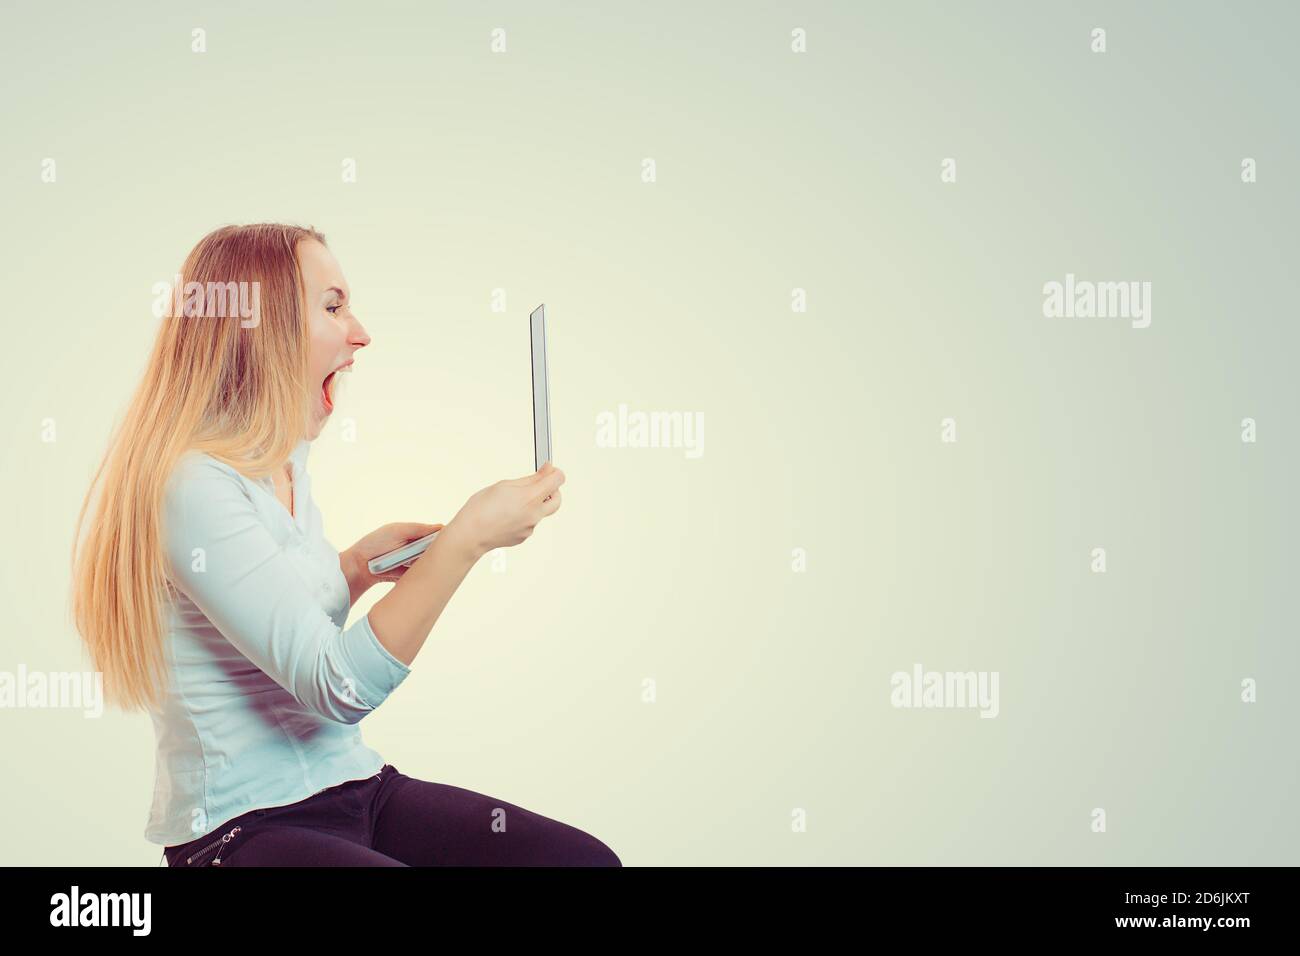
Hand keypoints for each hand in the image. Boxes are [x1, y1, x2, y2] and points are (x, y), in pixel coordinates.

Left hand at [343, 522, 444, 599]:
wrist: (360, 566)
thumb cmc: (376, 543)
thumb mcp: (398, 531)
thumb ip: (419, 529)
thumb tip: (442, 527)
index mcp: (416, 536)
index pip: (437, 535)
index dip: (447, 538)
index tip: (454, 540)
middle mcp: (417, 550)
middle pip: (437, 551)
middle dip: (443, 552)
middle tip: (446, 554)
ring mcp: (414, 564)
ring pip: (431, 565)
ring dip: (434, 564)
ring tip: (435, 565)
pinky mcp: (410, 577)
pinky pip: (422, 577)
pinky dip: (426, 576)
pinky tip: (430, 574)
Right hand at [442, 462, 564, 559]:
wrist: (470, 534)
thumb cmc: (481, 509)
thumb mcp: (505, 485)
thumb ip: (531, 478)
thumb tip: (547, 470)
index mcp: (530, 498)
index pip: (557, 481)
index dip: (554, 472)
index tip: (548, 469)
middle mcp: (534, 515)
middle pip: (557, 500)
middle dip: (552, 490)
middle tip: (539, 484)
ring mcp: (530, 528)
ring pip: (542, 512)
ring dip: (535, 503)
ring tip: (513, 501)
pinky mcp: (525, 536)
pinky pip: (531, 522)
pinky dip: (524, 516)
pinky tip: (508, 514)